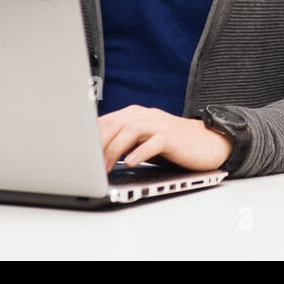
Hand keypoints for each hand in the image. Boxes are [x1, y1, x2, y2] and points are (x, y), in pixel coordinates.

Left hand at [98, 105, 232, 172]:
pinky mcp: (172, 137)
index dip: (89, 137)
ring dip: (115, 149)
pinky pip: (154, 141)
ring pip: (131, 130)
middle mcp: (146, 115)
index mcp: (135, 114)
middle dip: (97, 144)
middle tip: (87, 164)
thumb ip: (124, 142)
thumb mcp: (144, 141)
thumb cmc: (173, 145)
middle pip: (115, 124)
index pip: (105, 121)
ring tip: (106, 168)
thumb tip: (94, 156)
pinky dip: (141, 151)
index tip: (76, 154)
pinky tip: (132, 162)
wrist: (207, 142)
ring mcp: (160, 124)